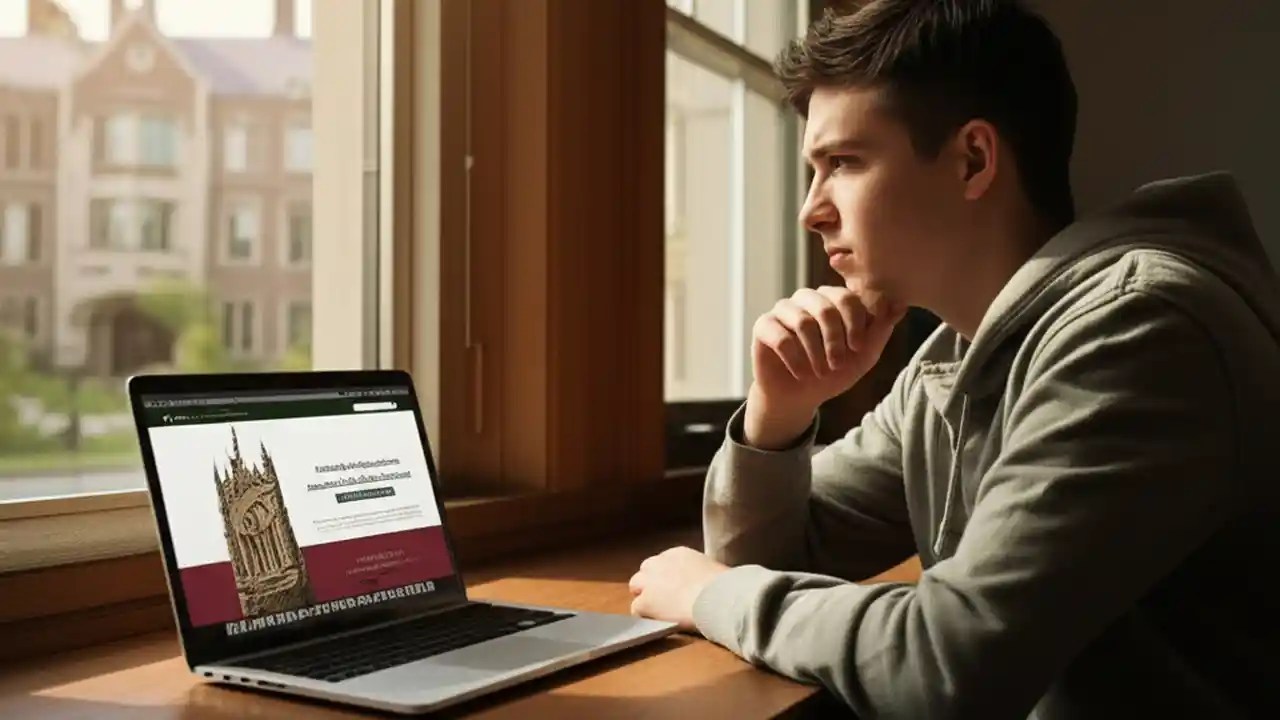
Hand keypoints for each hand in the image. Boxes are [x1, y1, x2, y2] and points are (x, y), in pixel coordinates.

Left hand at [628, 546, 728, 631]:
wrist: (719, 598)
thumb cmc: (725, 587)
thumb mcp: (710, 571)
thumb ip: (697, 574)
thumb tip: (701, 585)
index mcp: (678, 554)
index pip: (663, 562)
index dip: (667, 576)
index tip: (675, 587)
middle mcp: (660, 563)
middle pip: (645, 570)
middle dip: (651, 582)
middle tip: (663, 598)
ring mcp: (650, 582)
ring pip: (636, 586)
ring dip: (644, 596)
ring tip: (658, 611)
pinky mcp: (645, 602)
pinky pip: (636, 609)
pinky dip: (644, 615)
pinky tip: (657, 622)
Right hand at [746, 286, 905, 448]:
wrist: (800, 396)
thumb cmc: (833, 371)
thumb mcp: (863, 355)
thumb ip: (880, 329)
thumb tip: (900, 305)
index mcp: (832, 299)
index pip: (847, 297)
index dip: (855, 323)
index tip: (858, 348)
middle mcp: (807, 299)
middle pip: (824, 307)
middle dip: (835, 339)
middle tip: (838, 364)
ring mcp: (783, 310)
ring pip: (802, 321)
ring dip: (815, 352)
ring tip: (820, 372)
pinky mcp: (763, 326)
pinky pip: (780, 337)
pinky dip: (795, 359)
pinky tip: (802, 374)